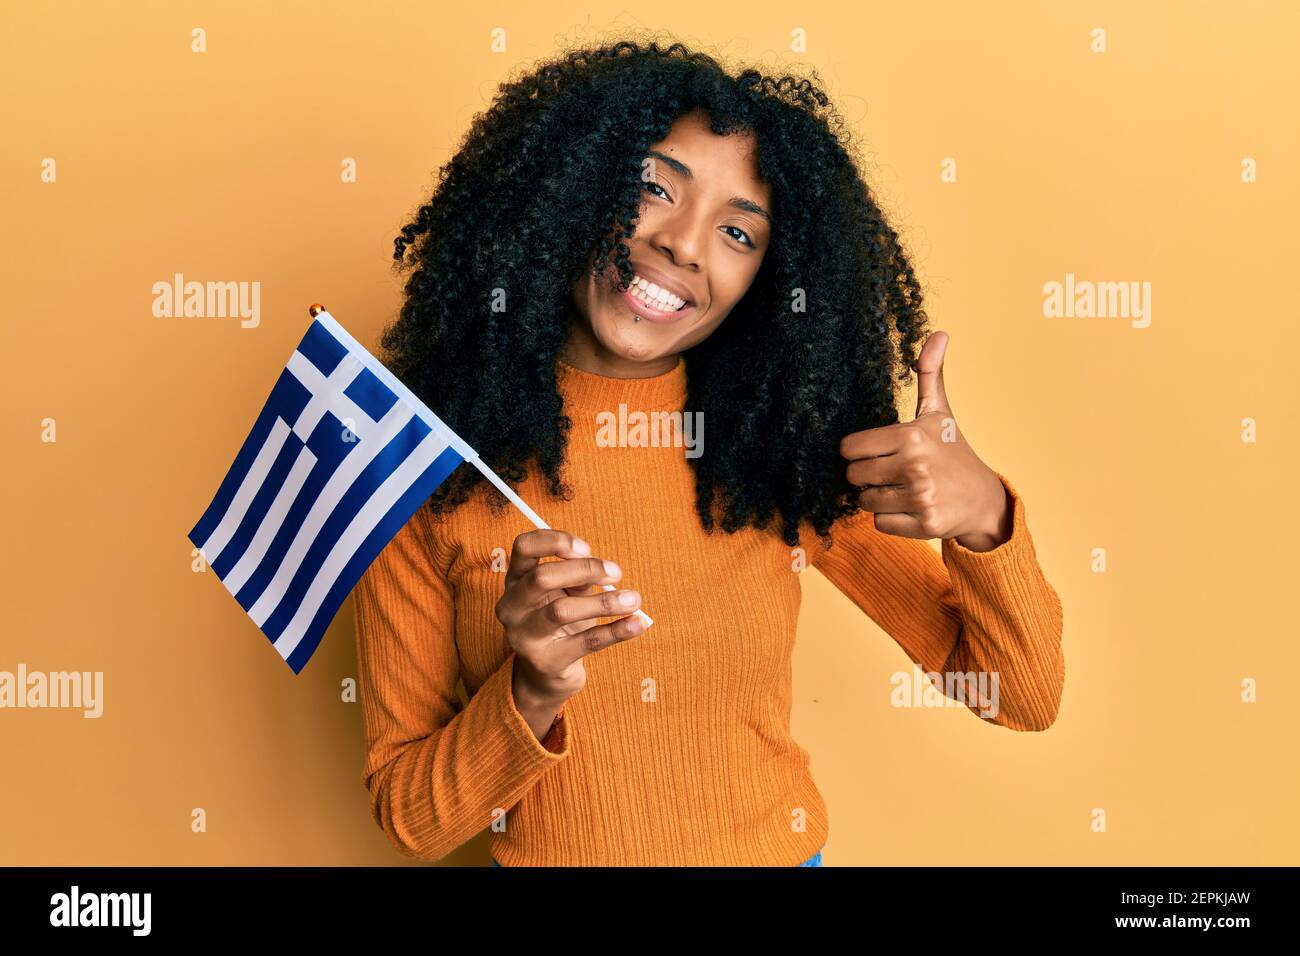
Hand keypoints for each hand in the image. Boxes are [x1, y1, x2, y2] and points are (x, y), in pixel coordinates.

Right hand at [497, 530, 648, 712]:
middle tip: (616, 573)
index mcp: (515, 580)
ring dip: (604, 602)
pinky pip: (586, 642)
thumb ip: (579, 577)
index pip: (524, 547)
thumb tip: (608, 572)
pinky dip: (616, 631)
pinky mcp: (545, 662)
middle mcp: (511, 606)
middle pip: (541, 577)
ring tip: (633, 599)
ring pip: (562, 611)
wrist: (548, 670)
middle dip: (585, 570)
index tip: (586, 547)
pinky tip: (637, 623)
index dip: (554, 541)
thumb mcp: (566, 592)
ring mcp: (524, 636)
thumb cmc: (560, 619)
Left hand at [837, 331, 1010, 547]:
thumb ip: (930, 374)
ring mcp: (920, 496)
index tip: (877, 451)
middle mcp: (915, 465)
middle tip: (891, 472)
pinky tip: (911, 508)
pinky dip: (890, 520)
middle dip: (866, 476)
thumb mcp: (939, 412)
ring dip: (877, 499)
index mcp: (911, 435)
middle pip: (853, 476)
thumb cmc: (953, 451)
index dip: (858, 451)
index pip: (850, 448)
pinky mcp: (923, 525)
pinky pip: (879, 524)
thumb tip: (939, 332)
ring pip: (864, 502)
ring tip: (903, 489)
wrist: (983, 500)